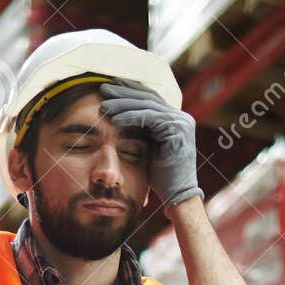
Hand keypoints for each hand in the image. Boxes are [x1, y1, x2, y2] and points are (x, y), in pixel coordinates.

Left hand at [99, 82, 201, 210]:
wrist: (177, 196)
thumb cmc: (161, 179)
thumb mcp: (149, 148)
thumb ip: (142, 131)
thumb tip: (120, 117)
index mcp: (175, 119)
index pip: (150, 99)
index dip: (129, 91)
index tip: (111, 88)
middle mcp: (181, 118)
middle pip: (148, 98)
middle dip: (124, 93)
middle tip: (103, 88)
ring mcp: (181, 122)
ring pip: (146, 105)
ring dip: (122, 104)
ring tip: (103, 106)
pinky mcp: (177, 129)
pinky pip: (148, 117)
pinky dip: (129, 117)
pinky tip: (114, 120)